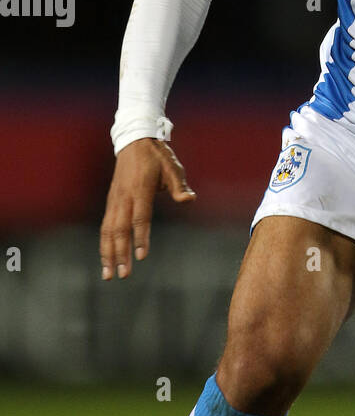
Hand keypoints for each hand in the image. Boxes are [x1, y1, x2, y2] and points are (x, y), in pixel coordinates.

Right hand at [100, 138, 195, 279]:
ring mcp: (115, 200)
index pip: (140, 218)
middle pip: (119, 229)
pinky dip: (104, 244)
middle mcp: (124, 197)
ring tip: (108, 274)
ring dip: (108, 253)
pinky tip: (106, 258)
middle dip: (121, 253)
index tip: (141, 256)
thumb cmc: (158, 157)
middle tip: (124, 274)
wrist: (135, 141)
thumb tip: (189, 199)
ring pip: (108, 231)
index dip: (140, 237)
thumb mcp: (173, 168)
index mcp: (140, 190)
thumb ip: (180, 186)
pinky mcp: (111, 202)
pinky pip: (105, 226)